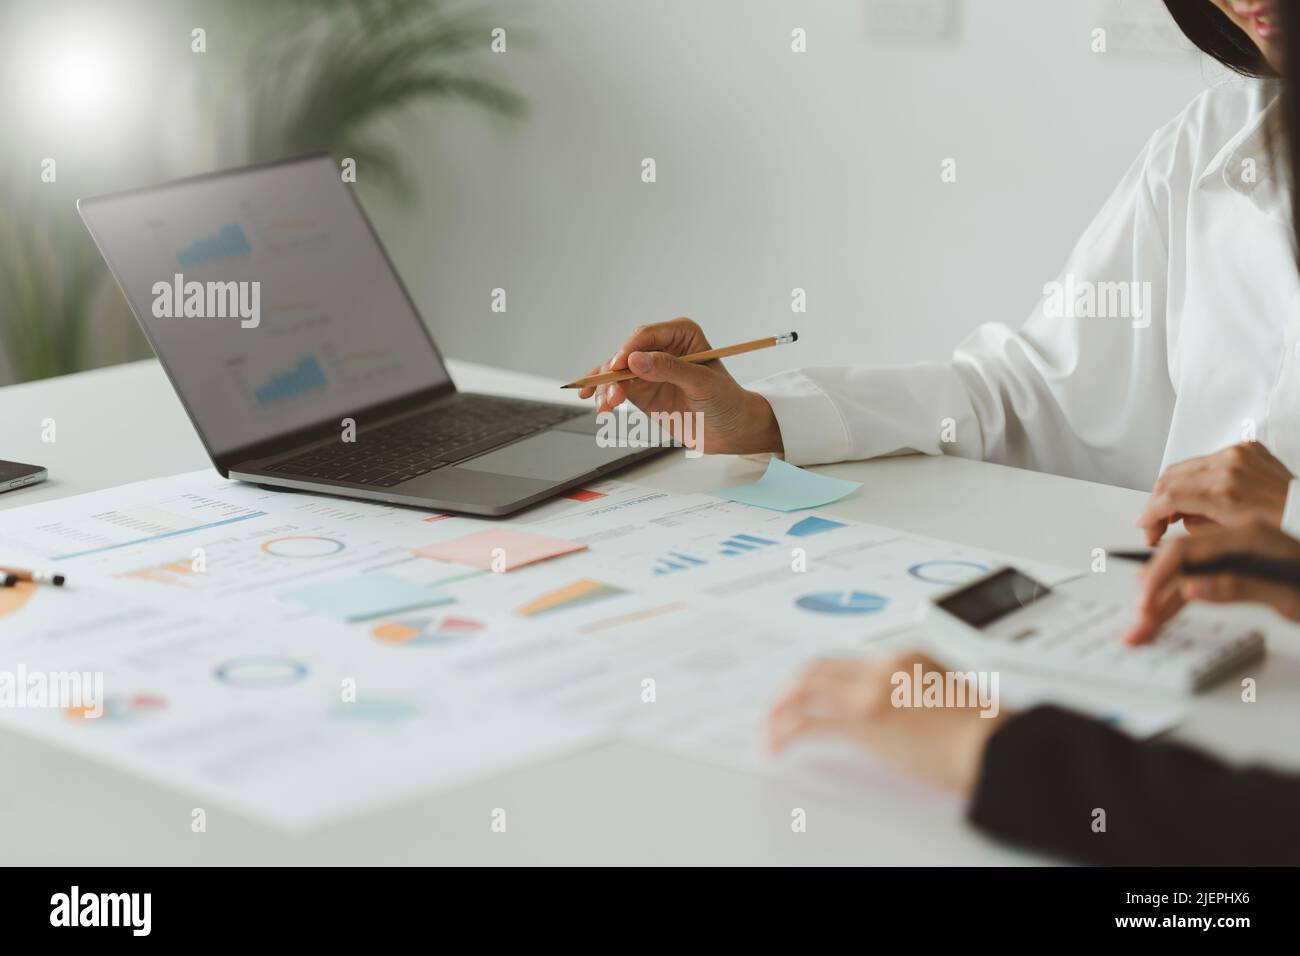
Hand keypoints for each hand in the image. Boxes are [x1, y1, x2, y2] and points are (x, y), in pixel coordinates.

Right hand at [578, 318, 783, 454]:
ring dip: (606, 388)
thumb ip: (669, 369)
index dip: (628, 350)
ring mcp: (649, 369)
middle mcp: (662, 348)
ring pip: (616, 372)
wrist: (731, 430)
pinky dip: (604, 395)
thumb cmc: (726, 401)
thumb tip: (635, 360)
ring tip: (605, 408)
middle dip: (613, 374)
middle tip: (611, 396)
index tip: (618, 367)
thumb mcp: (702, 383)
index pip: (646, 336)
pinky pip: (616, 388)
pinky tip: (594, 402)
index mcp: (681, 334)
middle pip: (626, 354)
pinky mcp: (642, 389)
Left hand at [765, 652, 1007, 794]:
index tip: (809, 693)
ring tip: (769, 730)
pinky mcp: (863, 721)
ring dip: (780, 710)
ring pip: (805, 690)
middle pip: (818, 667)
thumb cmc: (988, 733)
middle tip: (777, 707)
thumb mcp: (951, 700)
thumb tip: (906, 717)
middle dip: (791, 688)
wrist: (999, 745)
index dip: (821, 678)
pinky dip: (786, 733)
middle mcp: (883, 667)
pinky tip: (778, 745)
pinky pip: (809, 723)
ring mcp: (871, 692)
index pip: (848, 661)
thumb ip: (920, 697)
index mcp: (906, 658)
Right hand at [1123, 519, 1299, 644]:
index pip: (1184, 550)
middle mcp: (1245, 523)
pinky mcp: (1248, 534)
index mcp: (1252, 533)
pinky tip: (1184, 588)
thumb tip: (1193, 588)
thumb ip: (1240, 588)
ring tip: (1156, 608)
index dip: (1156, 577)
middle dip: (1154, 585)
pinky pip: (1204, 545)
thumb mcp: (1291, 599)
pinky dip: (1187, 569)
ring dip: (1167, 578)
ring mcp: (1246, 526)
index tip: (1144, 603)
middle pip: (1179, 549)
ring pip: (1187, 548)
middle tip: (1143, 615)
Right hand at [1135, 442, 1292, 545]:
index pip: (1168, 498)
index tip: (1146, 529)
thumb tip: (1177, 523)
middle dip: (1156, 502)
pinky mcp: (1245, 448)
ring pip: (1184, 467)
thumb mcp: (1234, 540)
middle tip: (1156, 523)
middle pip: (1169, 478)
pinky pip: (1207, 460)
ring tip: (1179, 511)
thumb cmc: (1285, 527)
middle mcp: (1228, 469)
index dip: (1149, 515)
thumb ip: (1197, 529)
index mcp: (1225, 494)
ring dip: (1173, 488)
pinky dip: (1197, 477)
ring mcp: (1237, 455)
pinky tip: (1201, 494)